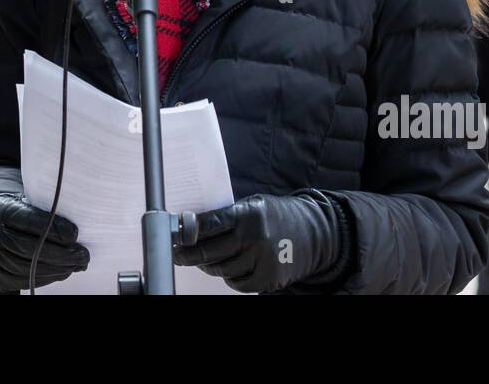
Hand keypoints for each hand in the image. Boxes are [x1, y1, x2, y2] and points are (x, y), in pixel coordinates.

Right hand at [0, 193, 89, 291]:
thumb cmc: (20, 212)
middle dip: (59, 254)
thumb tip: (74, 233)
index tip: (75, 234)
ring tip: (77, 265)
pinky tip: (62, 272)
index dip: (52, 229)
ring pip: (23, 268)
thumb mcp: (28, 202)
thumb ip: (45, 212)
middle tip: (83, 255)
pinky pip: (20, 281)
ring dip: (55, 269)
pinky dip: (44, 278)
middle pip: (26, 248)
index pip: (27, 220)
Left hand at [173, 192, 348, 292]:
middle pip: (210, 252)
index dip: (187, 233)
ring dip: (210, 266)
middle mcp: (254, 236)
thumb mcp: (253, 205)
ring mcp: (262, 259)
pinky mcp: (268, 278)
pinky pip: (237, 283)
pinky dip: (230, 277)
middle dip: (189, 255)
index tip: (173, 237)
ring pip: (222, 269)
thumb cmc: (276, 216)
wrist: (314, 233)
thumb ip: (227, 216)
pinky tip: (230, 268)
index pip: (208, 224)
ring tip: (207, 260)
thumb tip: (191, 229)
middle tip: (178, 255)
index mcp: (247, 213)